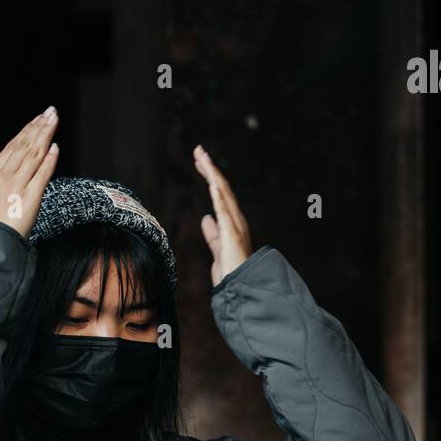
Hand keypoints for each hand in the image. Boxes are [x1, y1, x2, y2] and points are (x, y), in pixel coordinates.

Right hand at [0, 108, 59, 239]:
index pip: (12, 147)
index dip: (26, 131)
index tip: (36, 120)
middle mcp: (5, 175)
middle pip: (25, 145)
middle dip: (39, 127)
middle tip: (50, 112)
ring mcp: (18, 185)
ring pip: (34, 154)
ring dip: (45, 135)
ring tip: (54, 121)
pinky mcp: (30, 198)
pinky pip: (42, 175)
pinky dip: (49, 160)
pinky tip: (55, 148)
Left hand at [194, 145, 252, 285]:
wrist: (242, 291)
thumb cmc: (232, 274)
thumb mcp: (217, 249)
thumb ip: (212, 234)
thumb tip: (206, 218)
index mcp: (232, 223)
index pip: (219, 194)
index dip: (210, 176)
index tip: (199, 162)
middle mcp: (236, 221)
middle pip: (222, 188)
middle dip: (210, 168)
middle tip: (198, 150)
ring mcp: (236, 227)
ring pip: (223, 194)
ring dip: (212, 174)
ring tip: (202, 157)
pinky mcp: (233, 236)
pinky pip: (225, 212)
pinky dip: (219, 197)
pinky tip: (212, 182)